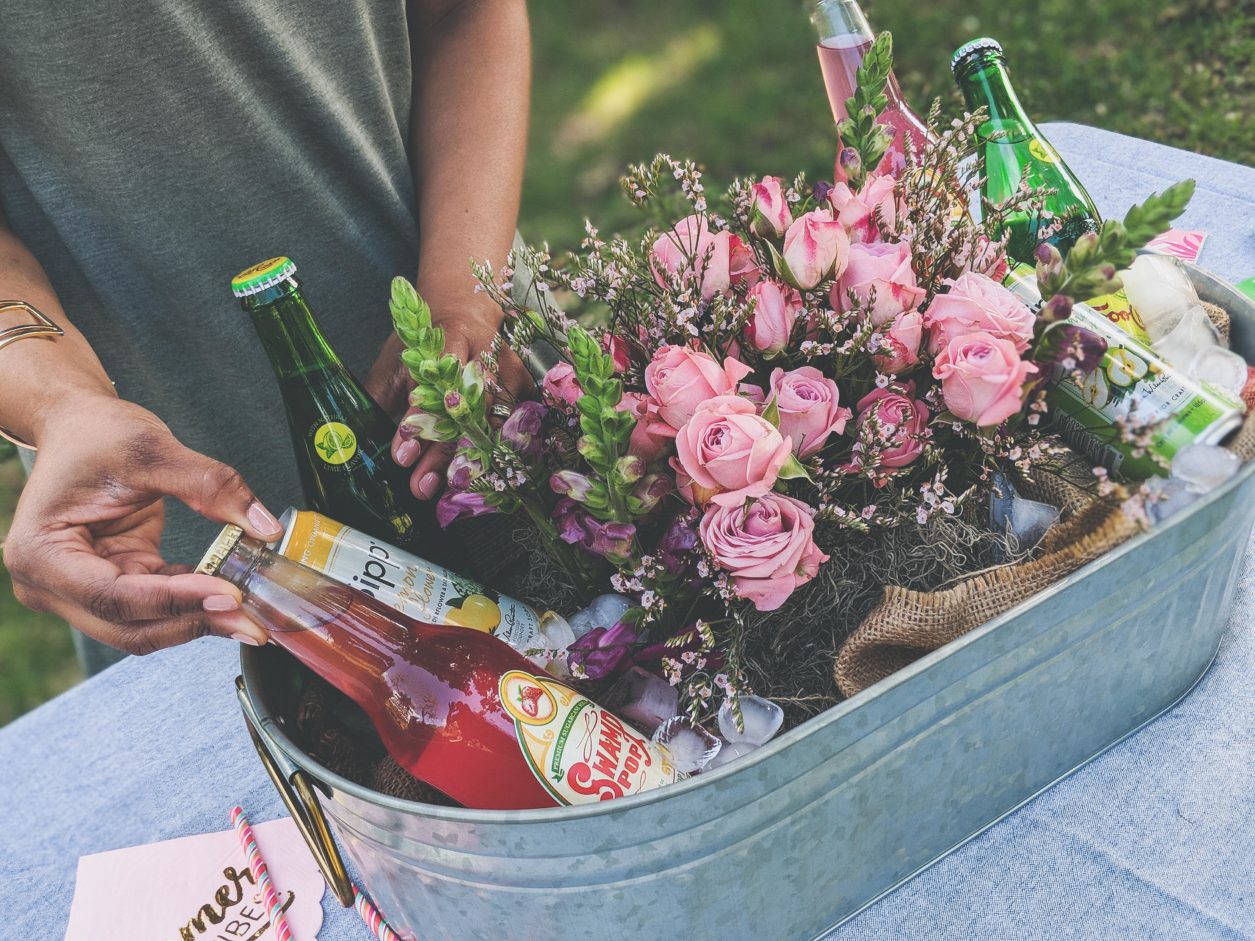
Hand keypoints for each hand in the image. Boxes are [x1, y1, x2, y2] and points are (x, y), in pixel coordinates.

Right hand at [2, 396, 284, 653]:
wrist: (79, 426)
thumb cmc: (96, 434)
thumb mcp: (153, 451)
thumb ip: (210, 486)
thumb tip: (265, 528)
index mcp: (41, 552)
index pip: (113, 595)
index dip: (174, 600)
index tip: (229, 595)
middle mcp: (50, 583)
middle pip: (127, 625)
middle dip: (191, 622)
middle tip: (250, 621)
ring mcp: (80, 590)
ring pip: (144, 626)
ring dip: (196, 620)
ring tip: (249, 614)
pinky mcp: (113, 583)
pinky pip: (157, 607)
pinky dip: (193, 604)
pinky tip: (231, 596)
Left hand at [366, 308, 531, 500]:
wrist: (466, 311)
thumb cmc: (427, 342)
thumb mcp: (398, 360)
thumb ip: (381, 397)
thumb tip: (354, 440)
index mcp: (453, 336)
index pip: (439, 379)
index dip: (422, 417)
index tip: (402, 452)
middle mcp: (489, 354)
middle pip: (469, 409)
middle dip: (442, 451)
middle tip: (419, 485)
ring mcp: (512, 373)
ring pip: (491, 425)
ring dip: (465, 462)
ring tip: (443, 491)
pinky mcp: (524, 391)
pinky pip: (511, 432)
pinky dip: (490, 458)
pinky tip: (472, 482)